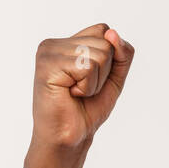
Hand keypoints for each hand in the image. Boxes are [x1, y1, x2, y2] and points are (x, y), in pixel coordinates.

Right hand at [31, 23, 134, 148]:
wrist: (70, 136)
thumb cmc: (87, 108)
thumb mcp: (114, 77)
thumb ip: (121, 54)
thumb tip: (113, 33)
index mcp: (66, 42)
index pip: (103, 30)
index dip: (109, 59)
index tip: (91, 78)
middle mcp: (54, 43)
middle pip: (104, 42)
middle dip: (104, 73)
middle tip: (83, 89)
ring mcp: (48, 52)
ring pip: (99, 54)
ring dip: (96, 82)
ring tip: (76, 92)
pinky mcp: (47, 65)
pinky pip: (88, 67)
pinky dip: (88, 87)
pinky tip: (70, 94)